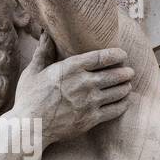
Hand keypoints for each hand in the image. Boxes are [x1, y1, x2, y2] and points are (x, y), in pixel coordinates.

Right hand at [11, 34, 133, 146]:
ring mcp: (89, 102)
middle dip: (125, 72)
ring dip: (126, 87)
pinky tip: (125, 101)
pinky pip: (115, 110)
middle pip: (114, 74)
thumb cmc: (29, 98)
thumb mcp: (33, 71)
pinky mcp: (92, 119)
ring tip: (128, 84)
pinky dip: (123, 104)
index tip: (122, 54)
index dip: (116, 54)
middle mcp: (83, 83)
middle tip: (130, 71)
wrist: (30, 127)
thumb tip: (46, 32)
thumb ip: (44, 51)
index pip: (101, 57)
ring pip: (118, 92)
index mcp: (70, 68)